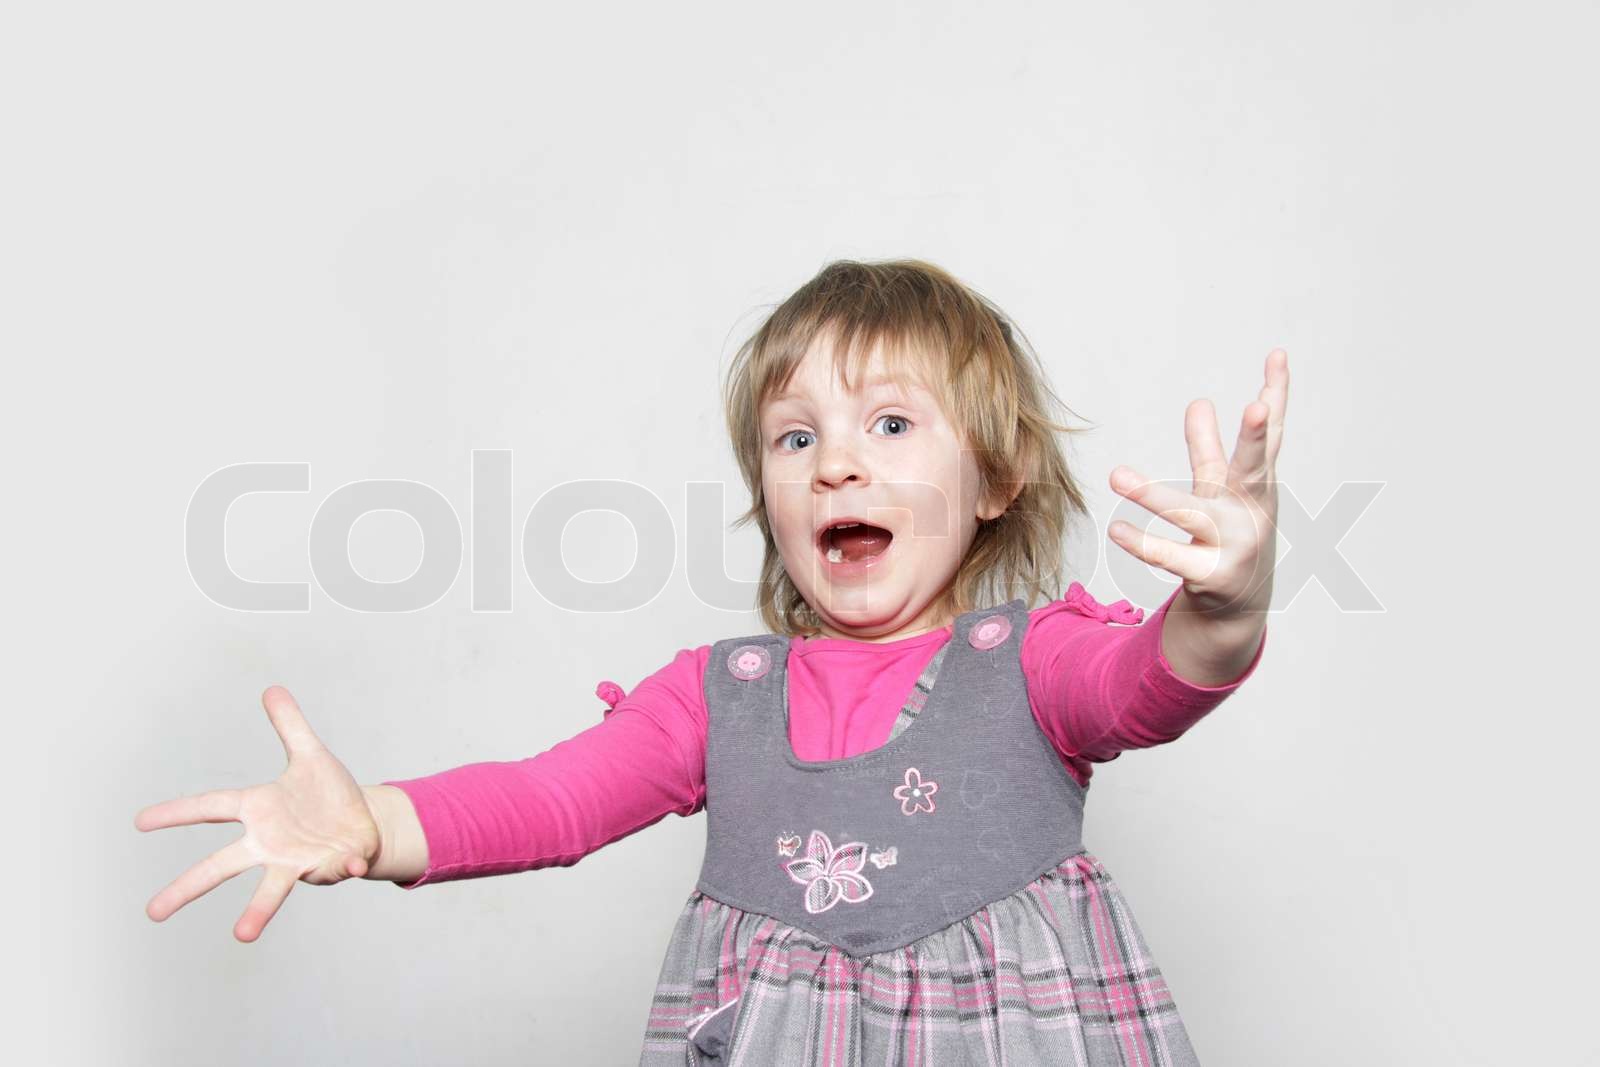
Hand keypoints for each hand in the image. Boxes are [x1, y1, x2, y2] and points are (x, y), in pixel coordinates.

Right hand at [135, 685, 381, 941]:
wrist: (366, 822)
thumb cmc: (330, 794)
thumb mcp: (311, 754)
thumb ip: (290, 725)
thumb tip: (272, 688)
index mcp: (258, 809)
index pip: (210, 808)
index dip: (176, 813)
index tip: (140, 822)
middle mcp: (268, 842)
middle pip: (221, 866)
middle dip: (187, 888)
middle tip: (152, 912)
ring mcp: (294, 861)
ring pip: (271, 889)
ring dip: (258, 911)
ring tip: (242, 935)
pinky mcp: (324, 870)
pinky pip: (334, 868)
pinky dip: (343, 865)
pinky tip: (351, 862)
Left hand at [1107, 348, 1288, 617]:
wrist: (1237, 608)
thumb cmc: (1228, 535)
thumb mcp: (1221, 490)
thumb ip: (1208, 448)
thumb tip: (1199, 402)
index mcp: (1255, 484)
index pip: (1270, 434)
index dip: (1276, 393)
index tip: (1277, 356)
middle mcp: (1250, 510)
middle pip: (1254, 468)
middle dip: (1257, 439)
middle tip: (1256, 407)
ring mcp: (1233, 544)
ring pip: (1191, 514)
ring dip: (1154, 496)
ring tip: (1118, 475)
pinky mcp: (1209, 575)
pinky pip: (1169, 556)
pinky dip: (1142, 544)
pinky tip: (1118, 530)